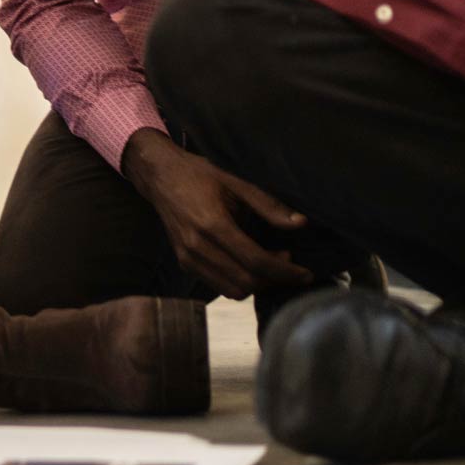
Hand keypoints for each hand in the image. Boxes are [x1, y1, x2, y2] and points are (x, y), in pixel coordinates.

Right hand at [123, 131, 312, 298]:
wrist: (160, 176)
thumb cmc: (199, 174)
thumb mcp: (236, 182)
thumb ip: (268, 205)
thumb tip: (300, 224)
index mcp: (213, 225)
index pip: (256, 262)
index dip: (285, 272)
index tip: (305, 273)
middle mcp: (197, 247)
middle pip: (246, 282)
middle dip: (274, 280)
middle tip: (289, 264)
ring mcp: (187, 257)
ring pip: (232, 290)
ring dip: (257, 284)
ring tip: (270, 265)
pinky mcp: (184, 262)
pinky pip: (217, 285)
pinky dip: (239, 283)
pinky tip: (249, 265)